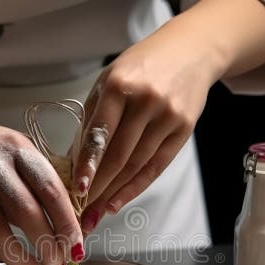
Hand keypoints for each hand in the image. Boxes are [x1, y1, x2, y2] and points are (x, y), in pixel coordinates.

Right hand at [0, 121, 83, 264]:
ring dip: (18, 258)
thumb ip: (41, 187)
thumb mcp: (21, 156)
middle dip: (47, 246)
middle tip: (56, 264)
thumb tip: (63, 234)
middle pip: (26, 213)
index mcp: (20, 151)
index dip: (67, 224)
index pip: (51, 191)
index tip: (75, 247)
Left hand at [73, 29, 215, 232]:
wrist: (190, 51)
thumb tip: (75, 161)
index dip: (88, 164)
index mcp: (120, 86)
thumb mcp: (110, 80)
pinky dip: (135, 187)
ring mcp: (167, 116)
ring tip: (95, 212)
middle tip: (81, 211)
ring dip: (114, 192)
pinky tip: (118, 202)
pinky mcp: (184, 129)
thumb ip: (92, 117)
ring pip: (137, 165)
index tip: (77, 189)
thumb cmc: (141, 66)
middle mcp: (146, 101)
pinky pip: (156, 166)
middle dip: (99, 187)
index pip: (101, 133)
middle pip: (119, 155)